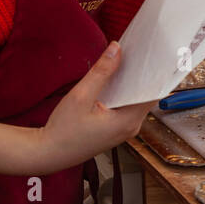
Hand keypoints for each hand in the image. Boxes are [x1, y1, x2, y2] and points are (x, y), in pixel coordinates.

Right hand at [37, 43, 157, 171]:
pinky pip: (126, 107)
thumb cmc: (63, 131)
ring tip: (130, 60)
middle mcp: (131, 127)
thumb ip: (101, 72)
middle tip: (141, 50)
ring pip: (136, 101)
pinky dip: (124, 93)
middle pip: (146, 95)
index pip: (153, 93)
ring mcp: (124, 130)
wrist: (48, 154)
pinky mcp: (116, 130)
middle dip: (143, 74)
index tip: (155, 54)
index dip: (156, 72)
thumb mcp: (81, 96)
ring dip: (132, 83)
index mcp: (128, 121)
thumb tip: (116, 49)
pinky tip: (117, 79)